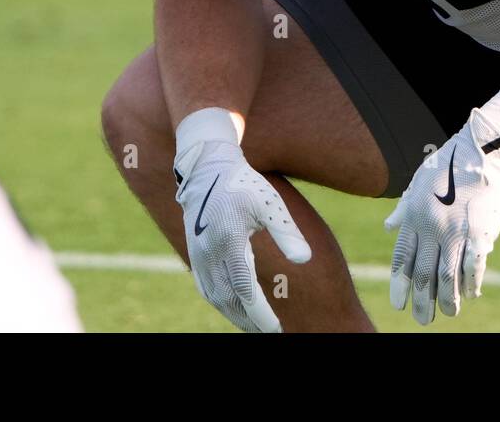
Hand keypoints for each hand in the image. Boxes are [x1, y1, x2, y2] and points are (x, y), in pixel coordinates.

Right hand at [174, 111, 310, 331]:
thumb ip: (287, 232)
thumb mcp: (270, 203)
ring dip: (235, 315)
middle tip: (271, 333)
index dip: (260, 313)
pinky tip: (236, 307)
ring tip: (255, 326)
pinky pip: (207, 288)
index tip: (276, 329)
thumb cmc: (243, 182)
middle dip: (249, 320)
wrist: (206, 167)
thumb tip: (305, 260)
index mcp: (228, 242)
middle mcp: (209, 253)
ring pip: (216, 297)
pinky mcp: (194, 253)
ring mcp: (198, 255)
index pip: (245, 290)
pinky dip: (222, 302)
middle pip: (229, 300)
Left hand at [384, 107, 499, 323]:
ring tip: (446, 314)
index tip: (398, 303)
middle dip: (421, 301)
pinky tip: (470, 295)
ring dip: (446, 300)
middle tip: (421, 319)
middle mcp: (432, 227)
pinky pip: (473, 266)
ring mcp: (457, 231)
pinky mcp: (481, 232)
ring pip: (447, 277)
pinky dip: (471, 284)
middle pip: (424, 274)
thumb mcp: (418, 181)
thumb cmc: (451, 161)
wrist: (485, 148)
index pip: (403, 258)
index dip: (399, 284)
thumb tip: (388, 227)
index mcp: (415, 215)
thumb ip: (404, 208)